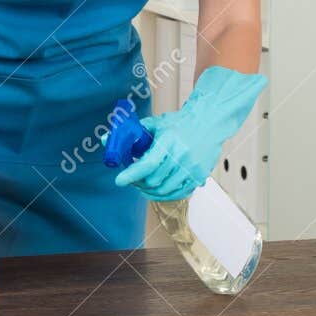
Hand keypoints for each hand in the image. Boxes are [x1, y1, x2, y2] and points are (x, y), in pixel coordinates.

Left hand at [114, 67, 267, 201]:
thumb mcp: (155, 123)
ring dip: (150, 190)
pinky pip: (179, 193)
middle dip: (138, 183)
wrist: (209, 121)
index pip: (148, 164)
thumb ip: (131, 133)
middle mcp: (182, 156)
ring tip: (144, 184)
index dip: (131, 175)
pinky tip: (159, 187)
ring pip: (165, 190)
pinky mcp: (199, 176)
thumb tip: (106, 140)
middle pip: (154, 180)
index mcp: (169, 140)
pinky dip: (165, 194)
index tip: (119, 180)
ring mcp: (192, 168)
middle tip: (132, 179)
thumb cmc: (179, 123)